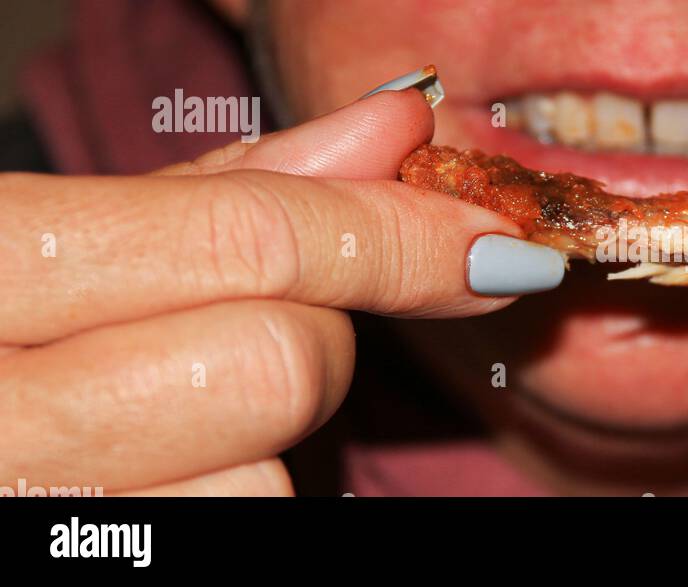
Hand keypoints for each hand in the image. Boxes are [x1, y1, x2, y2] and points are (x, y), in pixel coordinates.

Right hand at [0, 86, 563, 495]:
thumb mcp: (47, 230)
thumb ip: (225, 187)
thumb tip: (396, 129)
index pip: (251, 241)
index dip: (398, 238)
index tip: (491, 244)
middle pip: (280, 364)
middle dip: (306, 339)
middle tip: (254, 325)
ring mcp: (34, 518)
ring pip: (263, 477)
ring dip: (253, 440)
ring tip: (153, 411)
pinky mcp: (69, 572)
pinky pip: (228, 534)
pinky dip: (222, 498)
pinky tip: (145, 470)